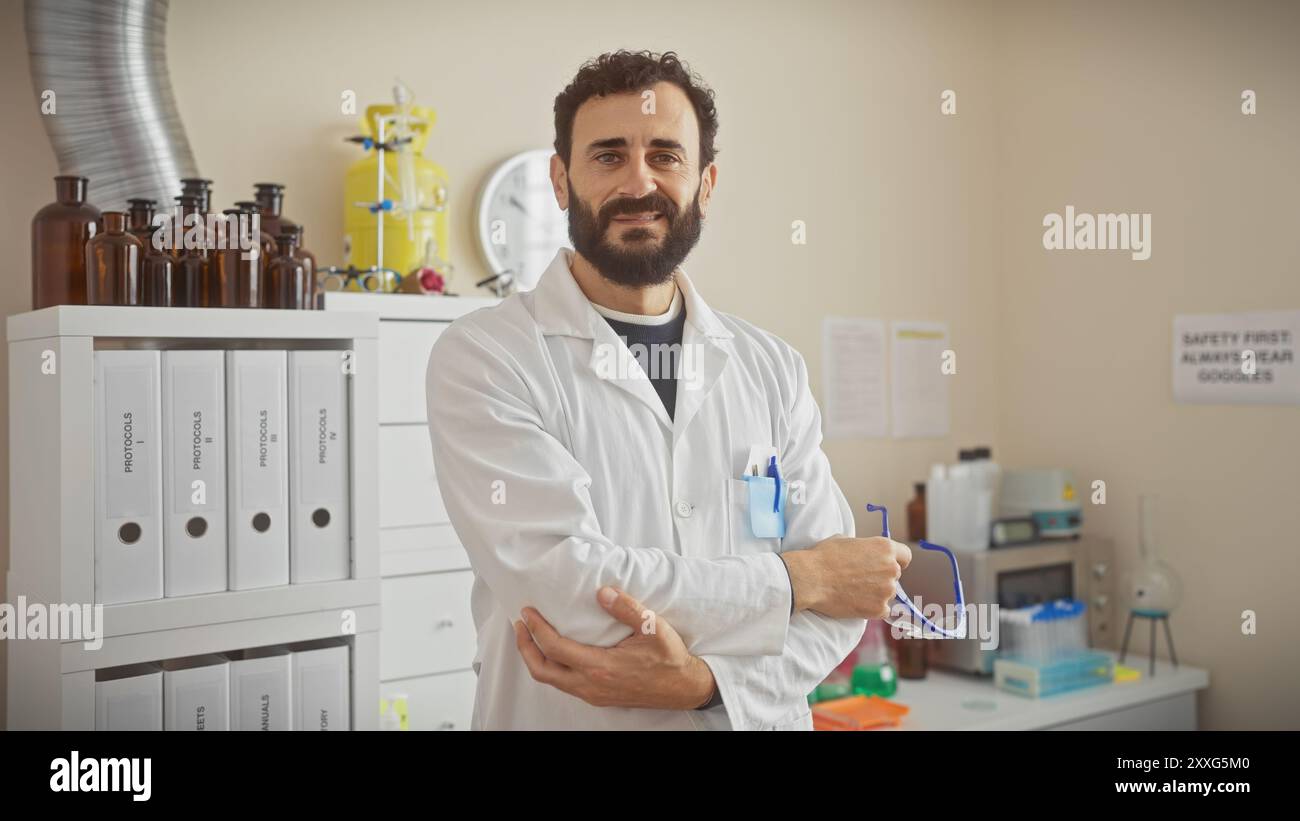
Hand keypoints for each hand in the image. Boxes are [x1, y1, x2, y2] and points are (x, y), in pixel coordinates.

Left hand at [513, 586, 716, 709]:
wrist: (683, 688)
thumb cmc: (669, 659)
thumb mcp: (652, 628)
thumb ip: (626, 608)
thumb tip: (603, 592)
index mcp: (600, 667)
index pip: (555, 648)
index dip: (537, 629)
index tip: (527, 612)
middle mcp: (591, 685)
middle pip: (542, 670)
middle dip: (525, 647)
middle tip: (519, 625)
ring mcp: (593, 694)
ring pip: (551, 680)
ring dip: (536, 658)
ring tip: (530, 636)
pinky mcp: (597, 697)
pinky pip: (563, 684)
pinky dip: (551, 667)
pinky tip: (554, 652)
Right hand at [781, 535, 911, 618]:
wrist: (811, 579)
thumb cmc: (823, 557)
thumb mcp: (846, 541)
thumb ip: (864, 548)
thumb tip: (864, 553)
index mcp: (885, 547)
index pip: (905, 556)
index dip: (896, 560)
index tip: (887, 565)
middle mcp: (891, 568)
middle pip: (895, 576)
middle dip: (881, 578)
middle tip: (861, 580)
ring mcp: (887, 590)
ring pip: (888, 594)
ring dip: (876, 594)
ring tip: (854, 592)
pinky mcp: (879, 609)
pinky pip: (882, 610)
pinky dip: (872, 608)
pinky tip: (855, 603)